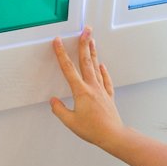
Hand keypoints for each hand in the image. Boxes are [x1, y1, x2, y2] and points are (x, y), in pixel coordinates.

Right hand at [50, 28, 123, 151]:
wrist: (113, 135)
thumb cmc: (92, 130)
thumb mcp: (70, 122)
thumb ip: (59, 110)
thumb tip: (53, 101)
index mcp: (81, 91)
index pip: (68, 68)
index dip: (61, 53)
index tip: (58, 41)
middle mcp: (92, 87)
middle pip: (86, 61)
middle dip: (84, 44)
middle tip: (85, 30)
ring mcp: (101, 90)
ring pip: (96, 67)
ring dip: (93, 53)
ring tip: (92, 41)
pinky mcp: (108, 96)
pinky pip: (105, 80)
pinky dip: (104, 72)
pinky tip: (102, 66)